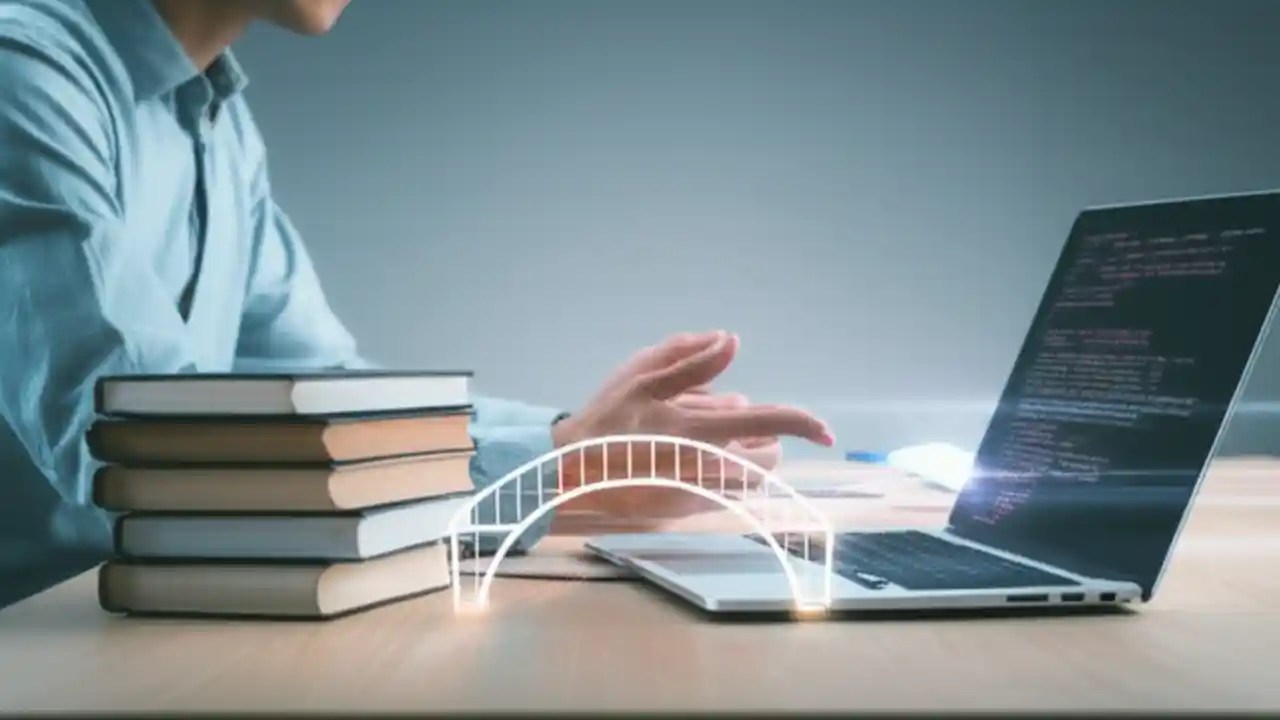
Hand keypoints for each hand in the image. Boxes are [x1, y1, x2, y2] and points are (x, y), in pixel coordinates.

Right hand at [548, 330, 832, 528]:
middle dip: (765, 441)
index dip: (805, 424)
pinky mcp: (683, 511)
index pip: (769, 422)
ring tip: (704, 435)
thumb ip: (693, 359)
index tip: (827, 432)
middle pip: (766, 460)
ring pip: (746, 480)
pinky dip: (719, 474)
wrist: (570, 470)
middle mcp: (707, 466)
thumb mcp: (643, 376)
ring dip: (742, 458)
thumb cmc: (606, 419)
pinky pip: (721, 494)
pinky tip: (686, 458)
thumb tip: (732, 342)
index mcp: (701, 429)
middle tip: (734, 421)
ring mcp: (696, 494)